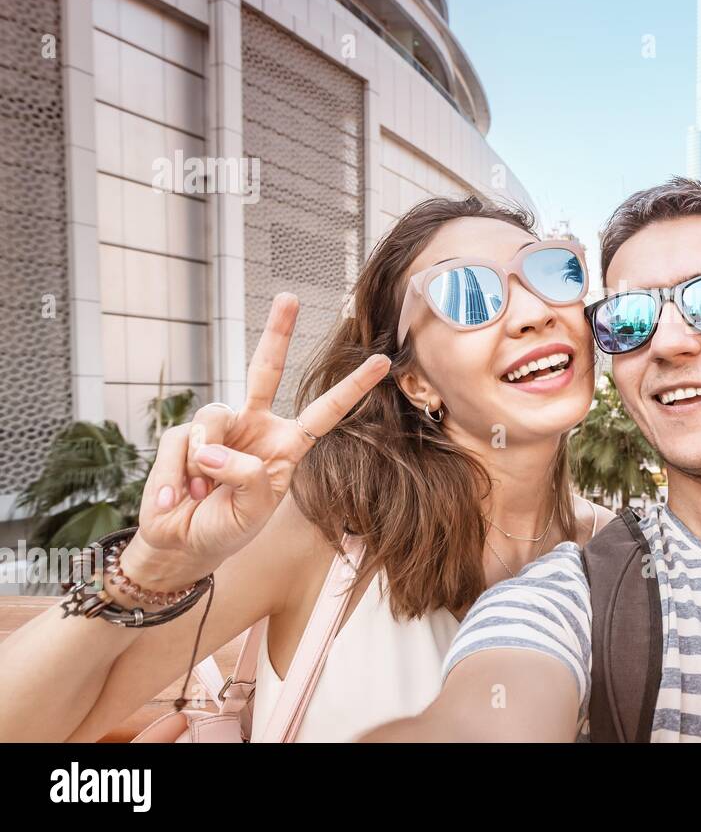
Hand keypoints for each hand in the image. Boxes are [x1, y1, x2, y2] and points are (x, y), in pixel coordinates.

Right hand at [119, 293, 389, 591]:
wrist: (182, 544)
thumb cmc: (227, 527)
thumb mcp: (253, 508)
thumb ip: (245, 476)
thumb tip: (212, 448)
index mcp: (286, 445)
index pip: (324, 412)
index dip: (353, 388)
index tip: (382, 361)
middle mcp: (255, 427)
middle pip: (265, 370)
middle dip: (277, 332)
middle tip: (289, 298)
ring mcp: (219, 429)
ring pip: (213, 420)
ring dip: (206, 462)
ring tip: (201, 493)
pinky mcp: (183, 437)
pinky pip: (183, 444)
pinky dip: (178, 476)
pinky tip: (178, 499)